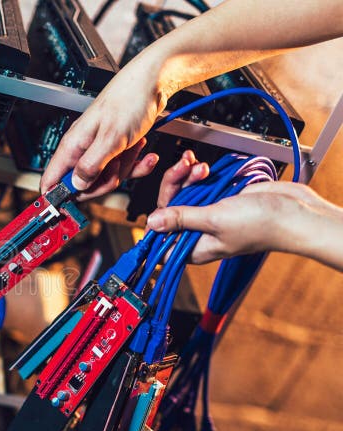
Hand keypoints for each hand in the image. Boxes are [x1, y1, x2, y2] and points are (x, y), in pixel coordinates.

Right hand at [40, 58, 166, 196]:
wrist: (153, 81)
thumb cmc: (130, 99)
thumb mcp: (112, 138)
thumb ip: (91, 165)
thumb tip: (76, 185)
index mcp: (73, 145)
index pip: (52, 180)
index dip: (59, 196)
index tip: (73, 205)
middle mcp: (82, 148)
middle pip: (83, 185)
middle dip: (104, 182)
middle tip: (116, 168)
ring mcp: (99, 149)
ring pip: (106, 177)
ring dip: (124, 169)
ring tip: (132, 149)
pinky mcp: (115, 148)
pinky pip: (122, 167)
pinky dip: (136, 164)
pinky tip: (145, 154)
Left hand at [147, 179, 324, 263]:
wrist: (294, 210)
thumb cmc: (262, 225)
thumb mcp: (215, 219)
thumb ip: (182, 218)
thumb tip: (152, 223)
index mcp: (193, 248)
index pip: (161, 238)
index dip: (155, 220)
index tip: (157, 200)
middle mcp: (197, 234)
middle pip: (169, 209)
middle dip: (173, 186)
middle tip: (183, 168)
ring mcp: (208, 215)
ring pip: (182, 194)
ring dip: (187, 176)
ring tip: (199, 167)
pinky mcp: (218, 199)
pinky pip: (197, 186)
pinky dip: (197, 175)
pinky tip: (204, 167)